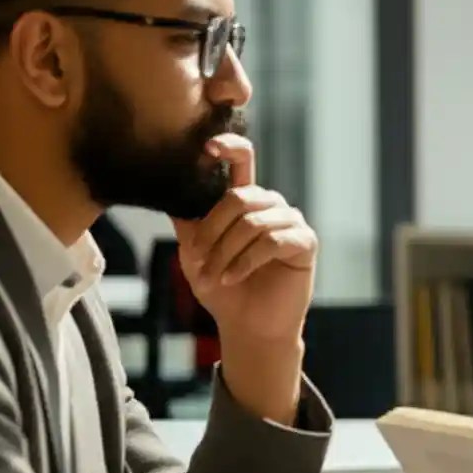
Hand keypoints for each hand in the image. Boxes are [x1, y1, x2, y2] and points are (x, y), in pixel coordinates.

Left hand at [172, 134, 316, 341]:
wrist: (248, 325)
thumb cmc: (223, 287)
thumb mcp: (194, 251)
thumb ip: (187, 221)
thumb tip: (167, 190)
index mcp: (246, 200)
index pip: (243, 160)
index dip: (230, 147)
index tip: (209, 147)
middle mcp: (271, 205)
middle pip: (238, 197)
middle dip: (212, 232)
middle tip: (197, 261)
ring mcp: (291, 221)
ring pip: (252, 222)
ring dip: (225, 253)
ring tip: (214, 278)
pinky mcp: (305, 242)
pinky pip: (272, 241)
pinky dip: (246, 261)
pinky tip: (233, 278)